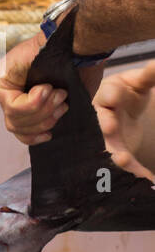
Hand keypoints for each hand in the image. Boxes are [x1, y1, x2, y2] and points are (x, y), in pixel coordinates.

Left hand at [0, 30, 104, 145]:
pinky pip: (11, 106)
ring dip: (41, 110)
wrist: (81, 43)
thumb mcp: (70, 100)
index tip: (51, 132)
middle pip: (16, 127)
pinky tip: (45, 88)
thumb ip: (54, 116)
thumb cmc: (81, 68)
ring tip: (58, 93)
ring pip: (13, 119)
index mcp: (28, 100)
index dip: (35, 136)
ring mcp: (5, 85)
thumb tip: (44, 134)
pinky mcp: (1, 77)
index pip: (20, 130)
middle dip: (44, 120)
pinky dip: (33, 102)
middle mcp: (14, 93)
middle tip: (62, 103)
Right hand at [95, 63, 154, 181]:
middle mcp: (102, 117)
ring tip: (124, 160)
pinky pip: (123, 161)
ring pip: (110, 146)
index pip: (108, 94)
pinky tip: (146, 177)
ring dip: (117, 153)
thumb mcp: (139, 82)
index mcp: (108, 95)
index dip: (111, 96)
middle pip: (102, 122)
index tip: (114, 97)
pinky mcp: (115, 151)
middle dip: (106, 126)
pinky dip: (134, 169)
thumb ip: (149, 75)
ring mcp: (107, 136)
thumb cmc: (128, 93)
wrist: (121, 110)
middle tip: (110, 127)